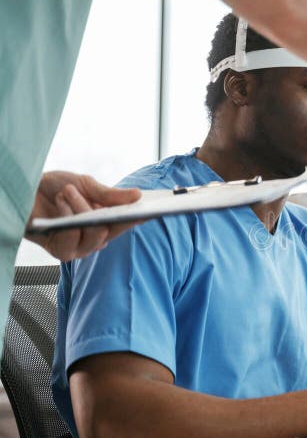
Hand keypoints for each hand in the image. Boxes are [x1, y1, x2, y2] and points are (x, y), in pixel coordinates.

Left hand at [25, 171, 141, 260]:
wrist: (23, 192)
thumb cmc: (53, 189)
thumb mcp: (85, 185)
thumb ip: (110, 194)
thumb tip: (137, 195)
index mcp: (105, 222)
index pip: (127, 222)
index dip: (139, 216)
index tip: (151, 209)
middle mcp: (95, 238)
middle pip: (112, 231)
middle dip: (99, 208)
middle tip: (79, 190)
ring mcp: (80, 248)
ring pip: (94, 235)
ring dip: (79, 211)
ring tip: (66, 193)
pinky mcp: (62, 252)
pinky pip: (73, 239)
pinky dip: (68, 219)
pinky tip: (59, 206)